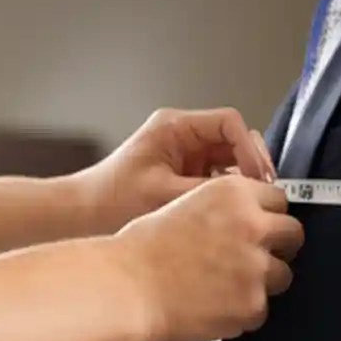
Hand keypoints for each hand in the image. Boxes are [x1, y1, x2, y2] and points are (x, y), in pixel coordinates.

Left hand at [71, 108, 277, 233]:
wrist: (79, 217)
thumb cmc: (109, 200)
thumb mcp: (163, 195)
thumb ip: (206, 191)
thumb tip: (246, 195)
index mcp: (175, 127)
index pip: (230, 123)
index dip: (250, 149)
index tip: (258, 178)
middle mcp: (182, 137)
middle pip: (235, 141)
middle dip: (251, 167)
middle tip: (261, 195)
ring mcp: (184, 157)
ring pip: (229, 163)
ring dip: (240, 183)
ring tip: (247, 208)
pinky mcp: (182, 178)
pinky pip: (216, 181)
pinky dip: (227, 196)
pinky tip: (230, 215)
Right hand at [110, 175, 302, 340]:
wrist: (126, 287)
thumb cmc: (142, 250)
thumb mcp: (185, 205)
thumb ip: (226, 210)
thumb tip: (253, 221)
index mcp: (233, 193)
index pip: (279, 200)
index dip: (267, 218)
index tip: (260, 230)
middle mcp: (251, 225)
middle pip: (293, 235)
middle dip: (277, 248)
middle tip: (252, 260)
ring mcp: (255, 267)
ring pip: (282, 276)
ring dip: (261, 283)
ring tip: (224, 288)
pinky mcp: (252, 304)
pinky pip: (261, 311)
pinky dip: (242, 313)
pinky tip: (213, 306)